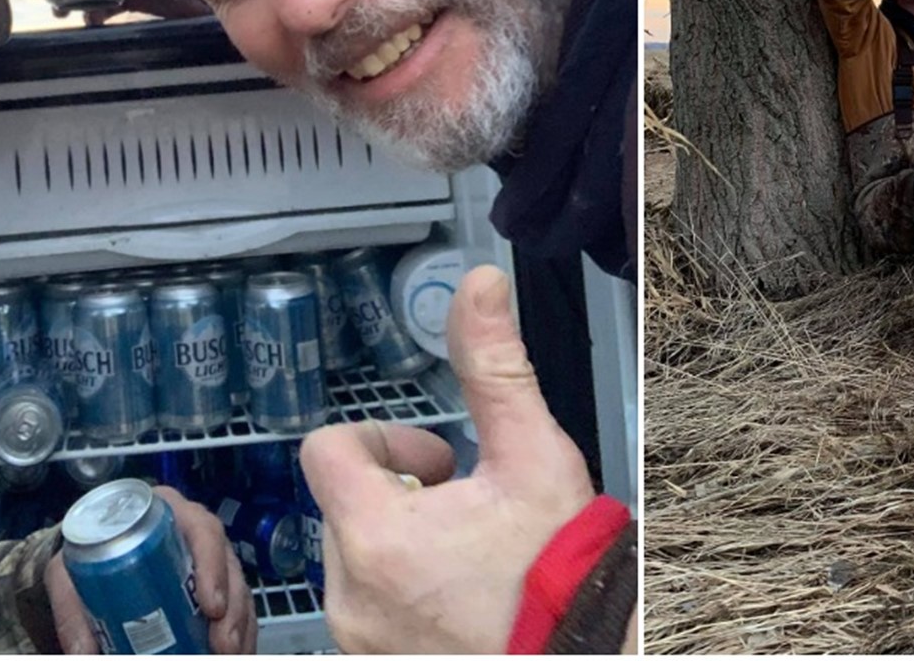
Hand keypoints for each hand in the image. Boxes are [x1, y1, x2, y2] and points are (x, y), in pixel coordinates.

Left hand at [46, 485, 257, 653]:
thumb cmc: (85, 555)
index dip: (214, 567)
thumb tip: (84, 653)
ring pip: (238, 589)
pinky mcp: (214, 586)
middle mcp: (196, 535)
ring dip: (240, 626)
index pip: (203, 531)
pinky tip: (237, 652)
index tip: (211, 606)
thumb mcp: (67, 573)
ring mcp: (209, 561)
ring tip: (232, 655)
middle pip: (229, 565)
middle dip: (233, 610)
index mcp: (168, 516)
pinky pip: (237, 608)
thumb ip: (71, 608)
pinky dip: (240, 633)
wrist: (90, 558)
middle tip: (223, 645)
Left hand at [302, 266, 598, 653]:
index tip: (435, 458)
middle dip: (403, 496)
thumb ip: (494, 368)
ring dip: (404, 545)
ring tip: (471, 557)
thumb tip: (478, 289)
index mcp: (378, 534)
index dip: (382, 440)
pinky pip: (371, 608)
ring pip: (358, 559)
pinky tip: (464, 597)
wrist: (586, 657)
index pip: (327, 450)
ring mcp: (360, 637)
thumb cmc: (562, 573)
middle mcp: (353, 593)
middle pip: (346, 504)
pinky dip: (406, 594)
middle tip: (470, 510)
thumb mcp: (535, 456)